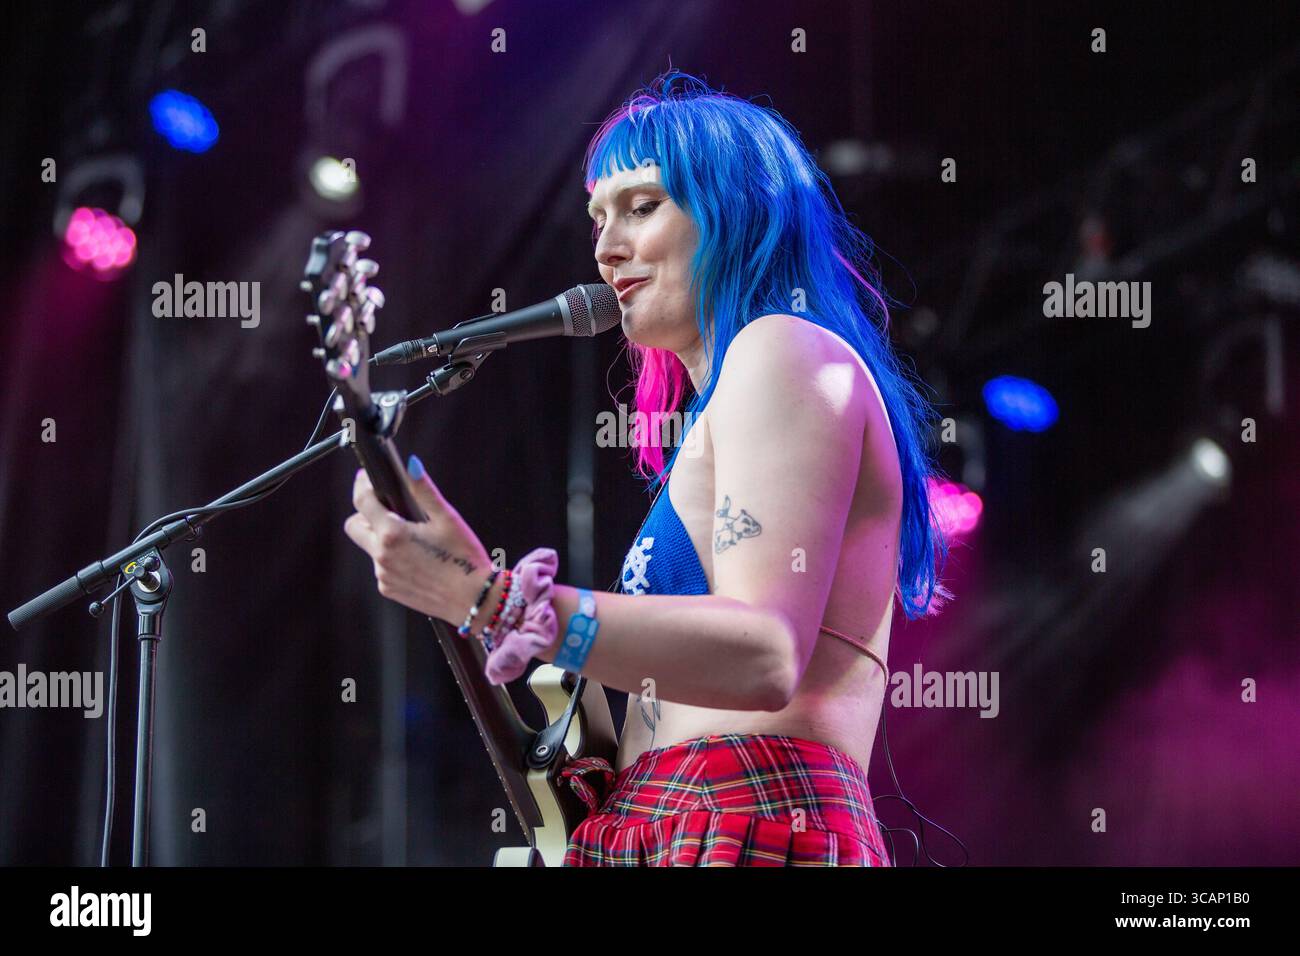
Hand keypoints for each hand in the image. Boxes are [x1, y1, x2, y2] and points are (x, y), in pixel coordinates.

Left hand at [343, 454, 492, 622]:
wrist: (475, 600)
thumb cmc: (464, 558)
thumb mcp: (447, 518)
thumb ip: (424, 490)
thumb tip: (411, 465)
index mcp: (392, 534)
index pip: (362, 502)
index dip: (362, 486)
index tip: (366, 479)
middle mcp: (382, 556)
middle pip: (354, 527)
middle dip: (365, 515)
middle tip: (389, 511)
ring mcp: (384, 576)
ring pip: (370, 548)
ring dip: (382, 538)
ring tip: (414, 539)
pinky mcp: (390, 590)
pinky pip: (382, 568)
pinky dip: (393, 559)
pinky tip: (418, 559)